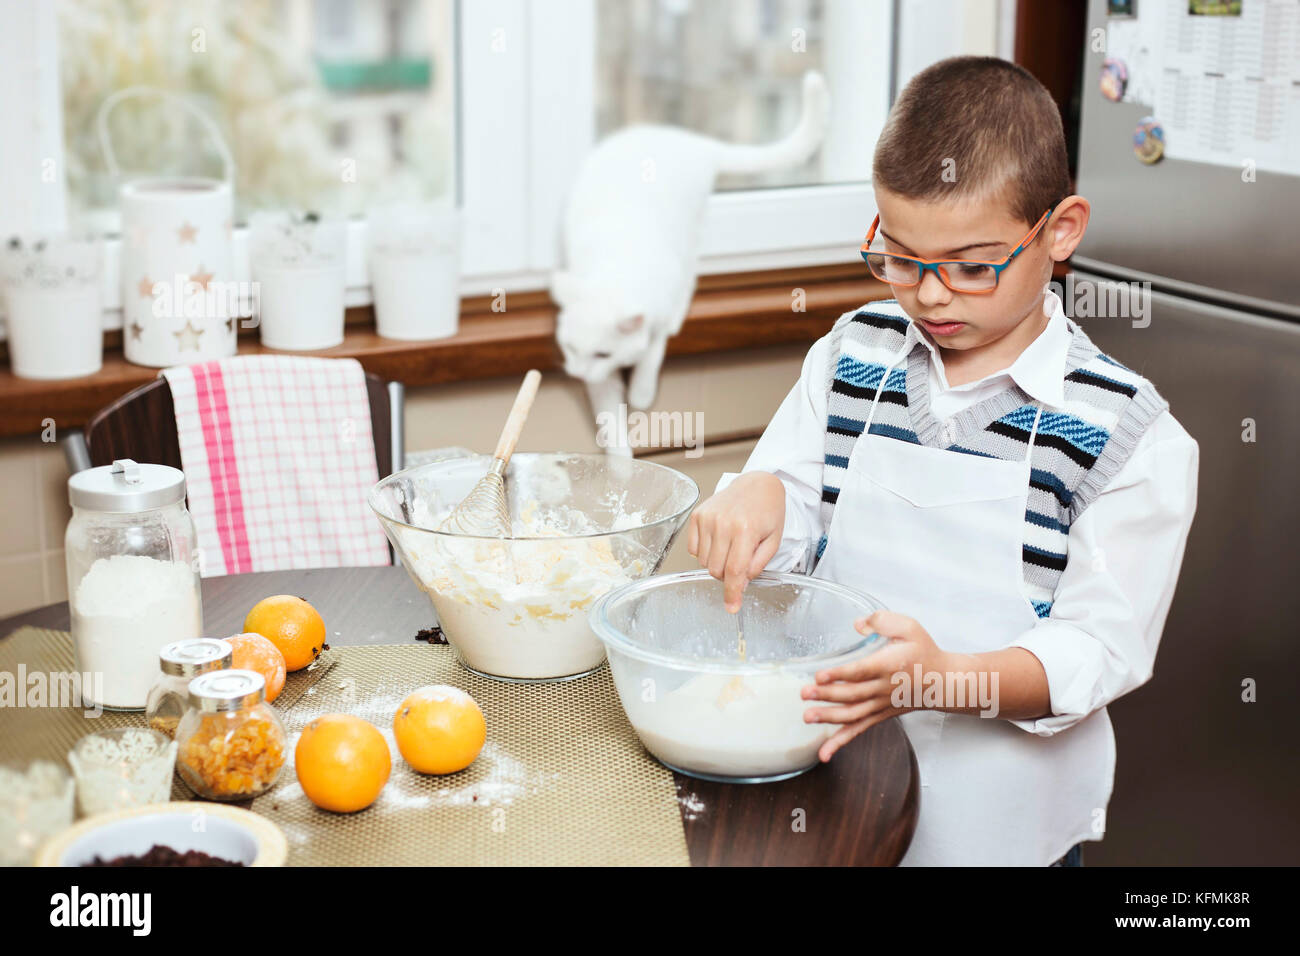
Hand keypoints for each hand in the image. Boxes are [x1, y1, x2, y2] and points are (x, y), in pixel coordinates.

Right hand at [687, 471, 785, 611]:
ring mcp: (708, 518)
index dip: (732, 593)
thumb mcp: (773, 540)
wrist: (756, 485)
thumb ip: (757, 565)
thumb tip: (741, 585)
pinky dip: (705, 552)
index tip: (731, 607)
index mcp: (746, 530)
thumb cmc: (767, 512)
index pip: (734, 571)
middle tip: (740, 562)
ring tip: (731, 547)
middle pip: (716, 570)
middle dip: (727, 575)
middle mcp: (723, 523)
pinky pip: (693, 549)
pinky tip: (719, 540)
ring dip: (716, 563)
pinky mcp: (697, 515)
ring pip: (703, 562)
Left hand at [801, 610, 957, 761]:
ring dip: (829, 717)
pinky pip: (858, 730)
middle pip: (852, 695)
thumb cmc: (924, 652)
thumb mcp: (909, 627)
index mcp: (888, 665)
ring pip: (853, 715)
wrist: (943, 681)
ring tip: (807, 717)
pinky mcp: (879, 715)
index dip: (839, 675)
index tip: (819, 676)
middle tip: (804, 694)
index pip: (861, 672)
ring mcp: (880, 705)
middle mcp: (883, 688)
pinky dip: (840, 742)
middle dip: (826, 695)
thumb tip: (858, 624)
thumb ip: (882, 621)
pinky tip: (823, 752)